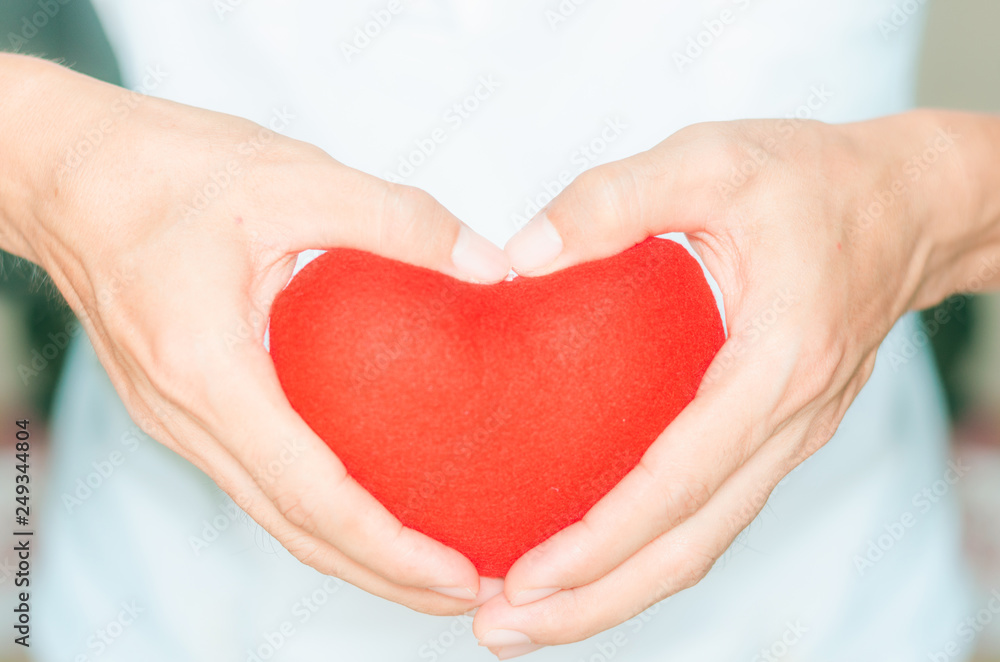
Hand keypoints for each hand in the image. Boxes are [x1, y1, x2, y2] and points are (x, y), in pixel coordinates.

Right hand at [1, 55, 509, 612]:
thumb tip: (489, 266)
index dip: (390, 547)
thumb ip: (396, 221)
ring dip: (352, 552)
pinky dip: (318, 511)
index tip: (459, 574)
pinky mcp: (184, 406)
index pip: (311, 493)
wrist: (62, 170)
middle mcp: (185, 414)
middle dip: (383, 575)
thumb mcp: (292, 177)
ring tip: (431, 565)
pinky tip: (370, 502)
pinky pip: (258, 478)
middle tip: (469, 592)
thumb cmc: (161, 168)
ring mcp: (177, 419)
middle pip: (294, 528)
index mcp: (207, 369)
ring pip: (273, 513)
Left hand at [472, 111, 999, 655]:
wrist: (911, 204)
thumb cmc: (814, 179)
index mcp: (777, 363)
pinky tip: (588, 553)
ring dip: (617, 591)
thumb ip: (614, 200)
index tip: (526, 578)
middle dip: (596, 602)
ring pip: (702, 543)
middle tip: (503, 631)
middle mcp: (788, 420)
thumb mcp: (712, 160)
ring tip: (529, 616)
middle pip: (691, 547)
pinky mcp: (773, 434)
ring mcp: (787, 437)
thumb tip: (519, 257)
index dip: (602, 540)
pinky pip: (709, 511)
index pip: (682, 480)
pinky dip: (646, 549)